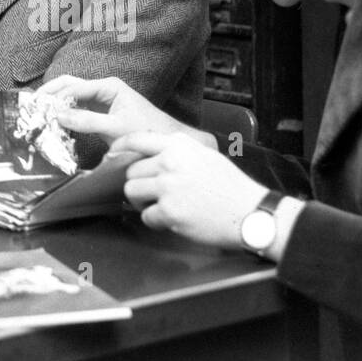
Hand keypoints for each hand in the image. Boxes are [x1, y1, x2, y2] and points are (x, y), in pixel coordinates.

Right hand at [42, 74, 210, 146]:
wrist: (167, 143)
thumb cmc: (148, 132)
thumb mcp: (116, 128)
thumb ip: (87, 122)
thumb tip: (59, 115)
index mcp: (108, 86)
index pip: (73, 87)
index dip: (54, 97)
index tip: (38, 108)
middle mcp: (103, 89)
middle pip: (68, 85)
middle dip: (50, 93)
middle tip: (31, 105)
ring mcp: (102, 101)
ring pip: (71, 96)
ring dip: (55, 102)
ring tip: (37, 112)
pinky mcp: (101, 114)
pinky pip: (77, 109)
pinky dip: (64, 113)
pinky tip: (54, 121)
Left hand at [113, 131, 271, 250]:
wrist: (250, 213)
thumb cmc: (230, 186)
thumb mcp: (203, 155)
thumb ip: (176, 150)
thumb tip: (148, 155)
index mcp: (178, 145)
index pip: (136, 139)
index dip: (119, 148)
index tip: (111, 156)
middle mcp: (170, 162)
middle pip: (131, 171)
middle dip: (138, 183)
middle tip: (152, 193)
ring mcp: (169, 187)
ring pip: (132, 192)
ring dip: (142, 202)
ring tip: (160, 206)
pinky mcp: (170, 211)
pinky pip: (146, 216)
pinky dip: (155, 221)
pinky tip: (172, 220)